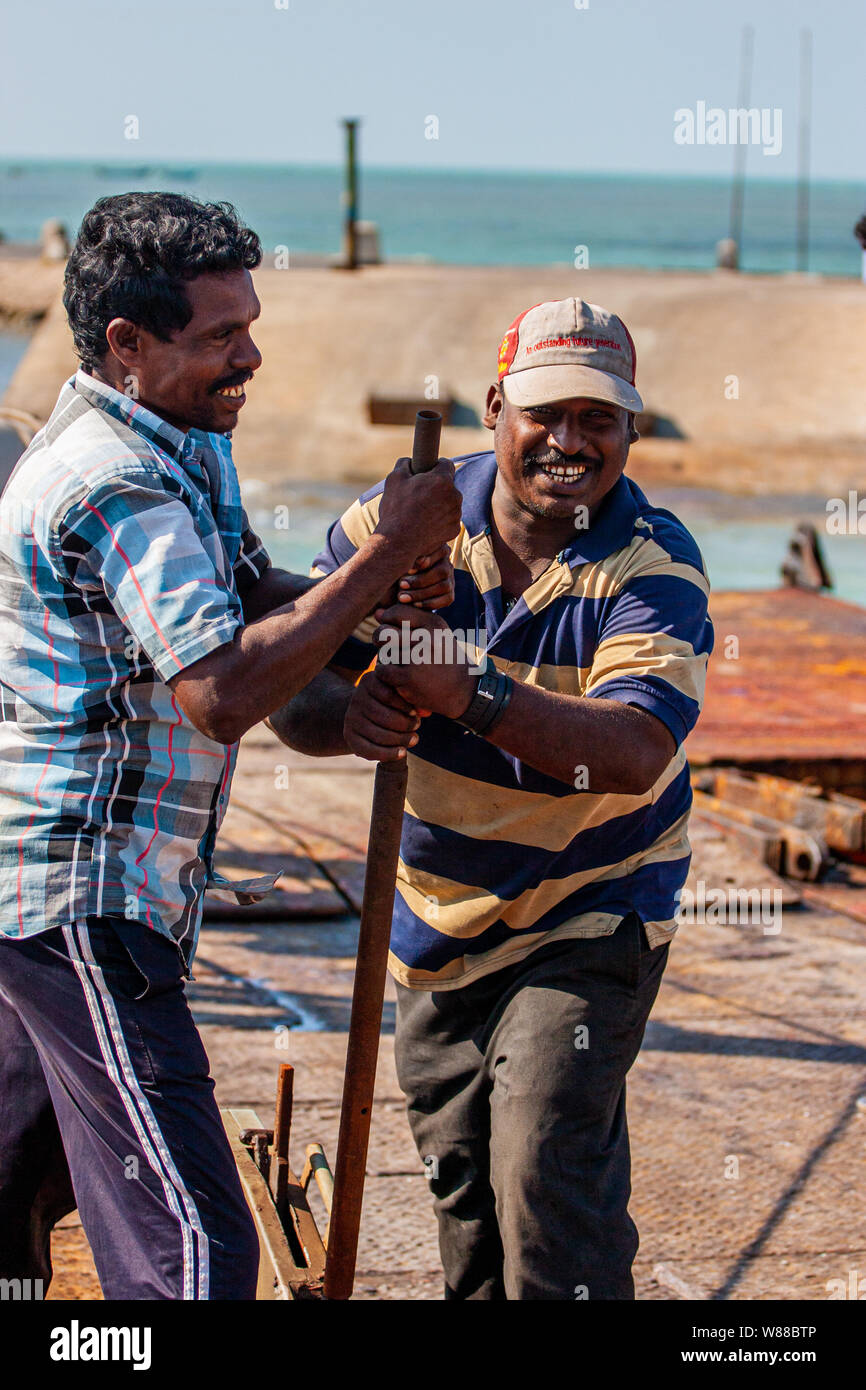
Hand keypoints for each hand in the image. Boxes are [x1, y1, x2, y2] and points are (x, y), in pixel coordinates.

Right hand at [344, 668, 422, 761]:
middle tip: (417, 726)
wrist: (367, 710)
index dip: (404, 706)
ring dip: (400, 739)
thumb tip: (425, 712)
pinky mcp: (350, 736)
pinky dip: (388, 754)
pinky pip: (369, 749)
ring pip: (378, 734)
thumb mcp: (398, 691)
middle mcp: (357, 699)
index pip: (388, 695)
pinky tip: (402, 752)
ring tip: (413, 739)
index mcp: (369, 681)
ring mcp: (351, 718)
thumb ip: (411, 697)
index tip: (416, 713)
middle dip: (404, 724)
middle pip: (383, 716)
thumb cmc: (391, 699)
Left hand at [373, 605, 477, 719]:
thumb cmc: (443, 658)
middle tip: (394, 649)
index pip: (396, 612)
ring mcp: (415, 659)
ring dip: (388, 661)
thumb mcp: (434, 633)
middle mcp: (425, 638)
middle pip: (383, 632)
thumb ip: (407, 619)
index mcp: (433, 623)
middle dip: (383, 640)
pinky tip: (399, 679)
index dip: (390, 621)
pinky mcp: (407, 678)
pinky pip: (382, 670)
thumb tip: (377, 613)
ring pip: (382, 653)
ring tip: (404, 666)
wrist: (462, 690)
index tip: (400, 632)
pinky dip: (387, 676)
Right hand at [375, 457, 461, 569]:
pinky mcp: (454, 530)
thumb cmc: (395, 509)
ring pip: (449, 503)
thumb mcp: (394, 478)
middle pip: (448, 485)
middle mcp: (454, 496)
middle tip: (419, 494)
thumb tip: (409, 461)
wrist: (398, 542)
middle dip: (437, 487)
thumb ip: (405, 464)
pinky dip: (440, 521)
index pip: (446, 464)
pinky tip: (425, 524)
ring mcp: (456, 515)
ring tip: (420, 512)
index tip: (428, 471)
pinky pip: (448, 520)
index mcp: (442, 480)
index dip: (436, 466)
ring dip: (439, 504)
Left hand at [376, 543, 453, 612]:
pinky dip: (429, 603)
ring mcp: (450, 579)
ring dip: (422, 593)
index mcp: (436, 548)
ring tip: (402, 597)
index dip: (425, 560)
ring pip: (443, 586)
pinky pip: (446, 599)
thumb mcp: (395, 562)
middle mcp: (446, 562)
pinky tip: (414, 605)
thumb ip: (399, 555)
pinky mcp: (449, 594)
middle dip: (420, 580)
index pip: (440, 550)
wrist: (394, 591)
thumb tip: (398, 549)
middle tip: (401, 585)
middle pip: (442, 571)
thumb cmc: (393, 571)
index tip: (408, 568)